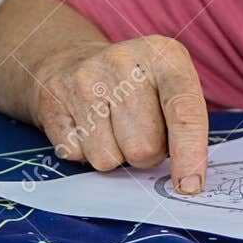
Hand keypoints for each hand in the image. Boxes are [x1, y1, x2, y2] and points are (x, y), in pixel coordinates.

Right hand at [30, 35, 208, 193]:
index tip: (190, 186)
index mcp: (164, 57)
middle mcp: (124, 62)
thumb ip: (185, 124)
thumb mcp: (170, 86)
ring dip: (115, 155)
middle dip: (147, 155)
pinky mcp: (52, 97)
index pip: (184, 112)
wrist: (72, 60)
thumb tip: (185, 180)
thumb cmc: (136, 85)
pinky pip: (75, 154)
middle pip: (144, 147)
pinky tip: (87, 125)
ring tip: (113, 127)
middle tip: (141, 134)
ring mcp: (84, 78)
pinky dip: (84, 152)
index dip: (189, 153)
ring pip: (108, 158)